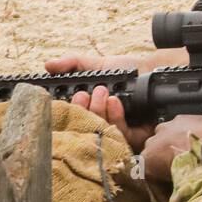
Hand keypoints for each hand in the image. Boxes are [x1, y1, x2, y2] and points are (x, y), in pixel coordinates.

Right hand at [44, 48, 186, 151]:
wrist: (154, 72)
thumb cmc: (127, 70)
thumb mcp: (97, 64)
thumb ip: (72, 63)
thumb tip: (48, 65)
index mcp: (87, 111)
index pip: (71, 117)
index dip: (67, 110)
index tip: (69, 96)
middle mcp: (99, 123)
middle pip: (83, 126)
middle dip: (82, 110)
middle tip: (84, 94)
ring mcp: (115, 132)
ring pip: (100, 131)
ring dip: (98, 111)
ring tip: (102, 92)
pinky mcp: (132, 138)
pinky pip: (120, 135)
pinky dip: (115, 117)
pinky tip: (115, 102)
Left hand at [142, 115, 201, 182]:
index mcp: (183, 120)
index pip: (179, 129)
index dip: (185, 141)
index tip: (191, 151)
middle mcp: (165, 127)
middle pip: (163, 139)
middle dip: (170, 150)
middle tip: (182, 164)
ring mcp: (154, 142)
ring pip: (154, 154)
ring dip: (162, 164)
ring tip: (175, 177)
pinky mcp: (146, 159)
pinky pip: (149, 171)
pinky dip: (157, 179)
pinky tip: (168, 186)